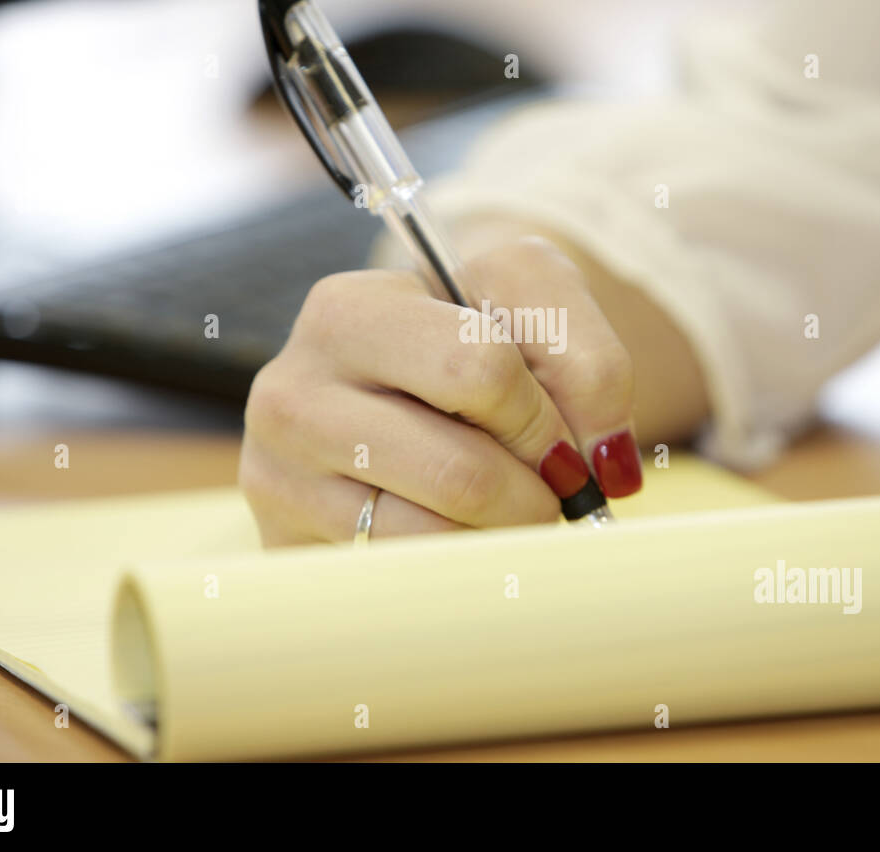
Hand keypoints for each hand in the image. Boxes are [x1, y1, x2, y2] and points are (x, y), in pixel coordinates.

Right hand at [240, 235, 641, 545]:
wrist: (387, 376)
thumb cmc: (468, 335)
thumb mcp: (531, 304)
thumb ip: (590, 362)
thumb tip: (601, 465)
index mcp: (351, 310)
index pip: (480, 373)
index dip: (545, 419)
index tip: (558, 435)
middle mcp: (292, 389)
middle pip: (462, 476)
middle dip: (534, 492)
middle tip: (548, 486)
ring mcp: (278, 472)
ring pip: (434, 538)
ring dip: (502, 533)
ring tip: (505, 505)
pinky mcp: (285, 540)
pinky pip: (405, 574)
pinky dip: (460, 558)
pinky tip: (457, 527)